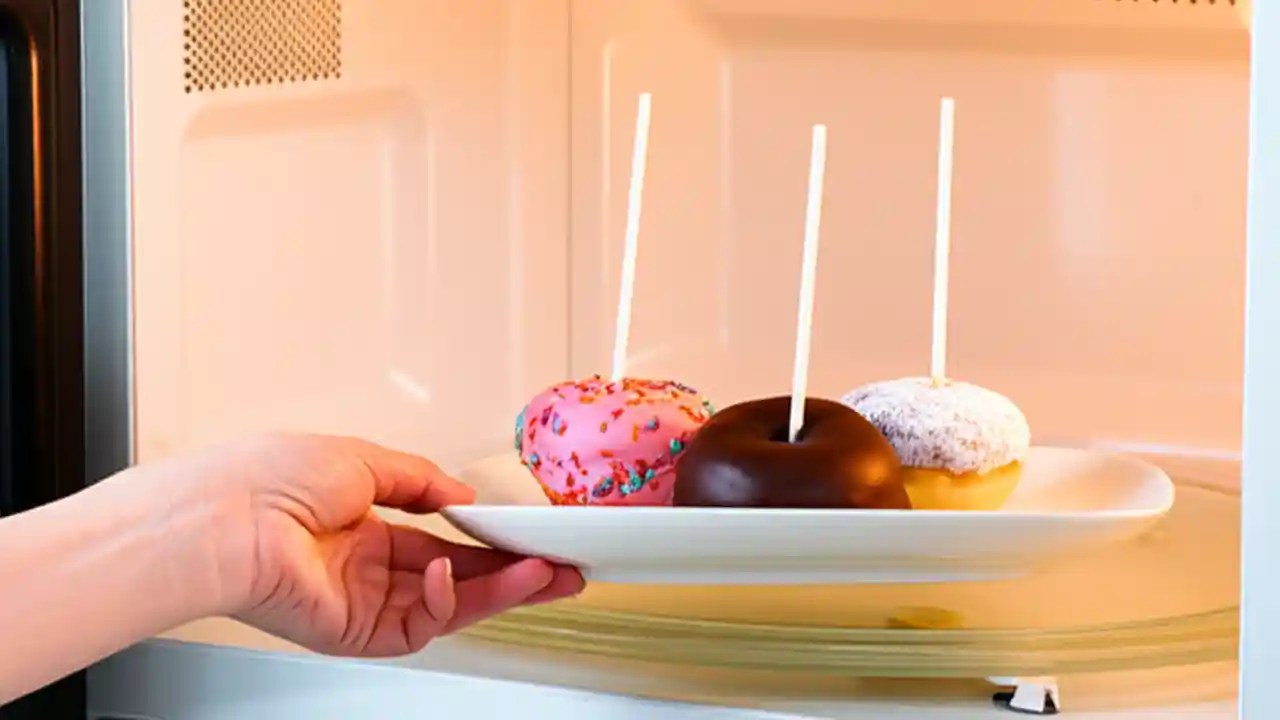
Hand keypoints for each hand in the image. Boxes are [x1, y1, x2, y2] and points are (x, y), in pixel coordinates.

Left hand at [157, 433, 582, 655]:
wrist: (224, 516)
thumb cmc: (268, 478)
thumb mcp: (362, 458)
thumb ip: (421, 480)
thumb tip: (462, 495)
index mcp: (364, 525)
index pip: (444, 539)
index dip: (492, 540)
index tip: (533, 535)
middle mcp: (368, 568)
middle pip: (459, 578)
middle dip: (515, 574)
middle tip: (564, 569)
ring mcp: (364, 602)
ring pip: (450, 605)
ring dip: (500, 590)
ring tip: (544, 573)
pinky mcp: (357, 632)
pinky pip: (420, 624)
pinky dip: (446, 601)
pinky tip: (452, 575)